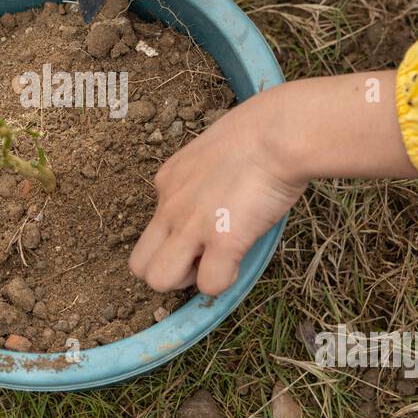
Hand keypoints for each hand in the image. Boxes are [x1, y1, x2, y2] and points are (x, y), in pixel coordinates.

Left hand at [129, 71, 417, 294]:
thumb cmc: (260, 132)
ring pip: (159, 281)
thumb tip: (220, 199)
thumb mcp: (214, 153)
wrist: (278, 134)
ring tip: (216, 262)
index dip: (174, 242)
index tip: (202, 234)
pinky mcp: (222, 241)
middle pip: (140, 265)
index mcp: (167, 182)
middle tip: (202, 257)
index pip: (150, 231)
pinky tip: (240, 260)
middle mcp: (170, 207)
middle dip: (169, 270)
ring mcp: (191, 226)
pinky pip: (209, 285)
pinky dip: (224, 281)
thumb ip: (204, 180)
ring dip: (189, 280)